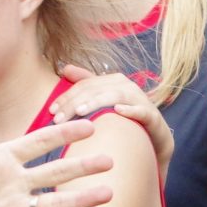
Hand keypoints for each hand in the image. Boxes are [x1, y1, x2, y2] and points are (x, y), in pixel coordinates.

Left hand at [0, 83, 112, 206]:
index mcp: (3, 159)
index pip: (39, 142)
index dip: (63, 134)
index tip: (89, 125)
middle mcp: (16, 182)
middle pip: (56, 172)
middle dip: (82, 167)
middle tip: (110, 160)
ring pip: (56, 204)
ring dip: (82, 199)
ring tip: (109, 194)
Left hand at [52, 67, 173, 174]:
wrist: (155, 138)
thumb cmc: (125, 120)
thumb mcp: (104, 102)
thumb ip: (87, 85)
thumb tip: (65, 68)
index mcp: (112, 81)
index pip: (84, 85)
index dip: (66, 97)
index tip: (50, 111)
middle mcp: (126, 86)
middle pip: (95, 90)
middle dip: (75, 103)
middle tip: (58, 119)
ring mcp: (140, 99)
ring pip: (115, 96)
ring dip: (96, 103)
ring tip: (80, 112)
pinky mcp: (152, 115)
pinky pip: (141, 111)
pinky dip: (130, 110)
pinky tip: (118, 112)